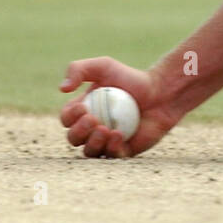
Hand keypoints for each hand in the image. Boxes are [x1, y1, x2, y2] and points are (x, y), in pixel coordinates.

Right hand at [60, 57, 177, 157]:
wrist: (160, 91)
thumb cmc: (131, 78)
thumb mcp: (103, 66)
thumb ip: (78, 69)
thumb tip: (62, 88)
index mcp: (83, 111)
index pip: (67, 120)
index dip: (70, 117)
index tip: (83, 107)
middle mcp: (91, 129)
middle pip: (74, 139)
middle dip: (79, 132)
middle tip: (93, 119)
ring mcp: (106, 141)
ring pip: (90, 151)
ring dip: (93, 142)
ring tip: (105, 128)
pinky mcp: (122, 150)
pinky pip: (111, 156)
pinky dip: (112, 147)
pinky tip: (118, 135)